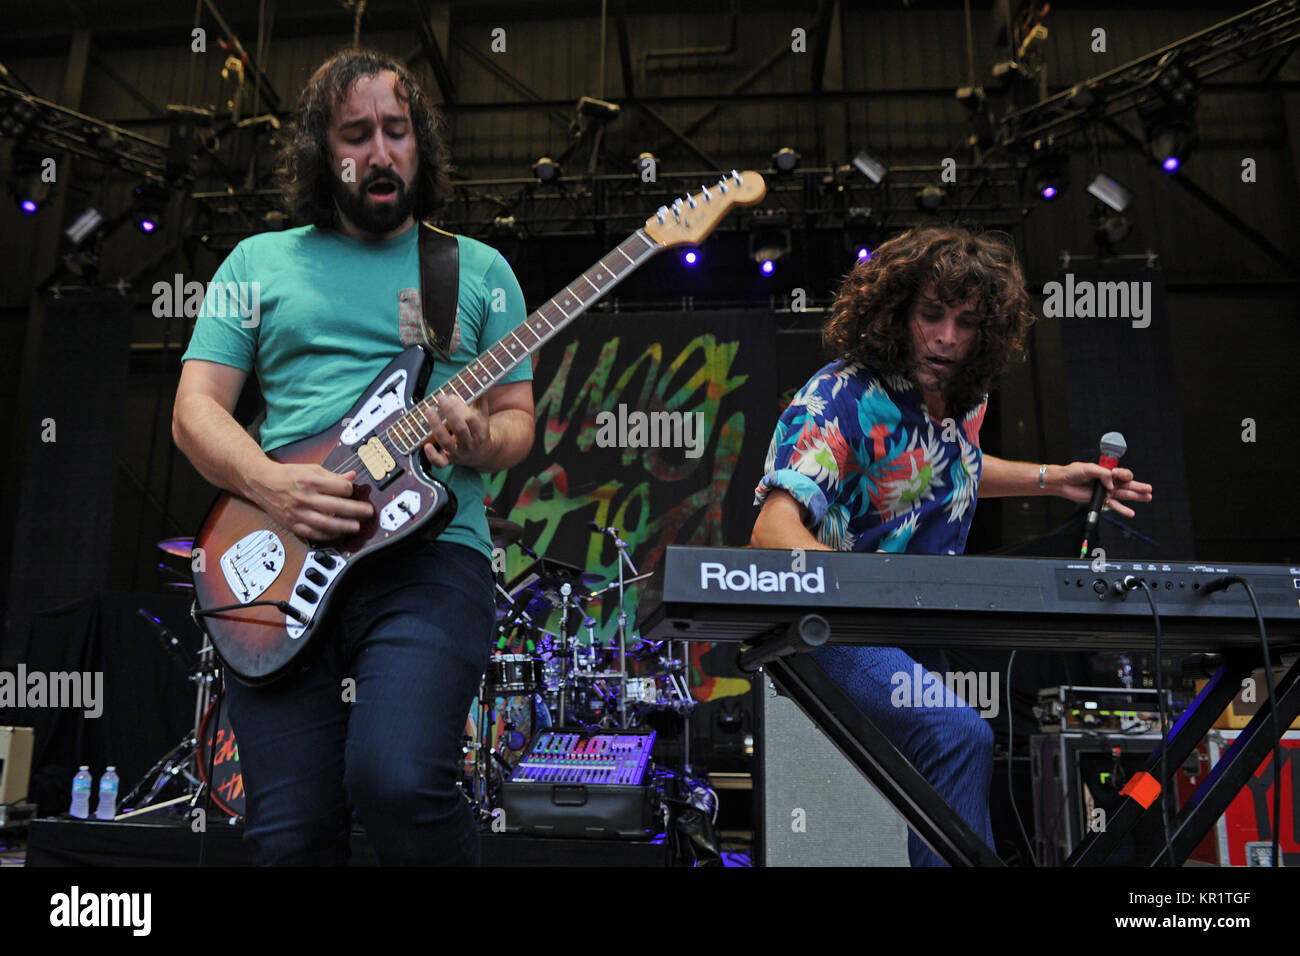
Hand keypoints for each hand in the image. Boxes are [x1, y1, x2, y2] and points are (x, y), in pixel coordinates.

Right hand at [247, 461, 372, 541]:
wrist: (261, 482)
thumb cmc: (287, 475)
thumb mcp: (311, 469)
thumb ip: (332, 475)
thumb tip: (351, 476)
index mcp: (310, 481)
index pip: (338, 488)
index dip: (350, 490)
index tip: (353, 491)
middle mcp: (304, 497)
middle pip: (334, 506)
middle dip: (354, 510)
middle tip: (368, 512)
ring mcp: (298, 512)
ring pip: (324, 523)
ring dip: (342, 526)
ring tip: (356, 527)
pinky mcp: (293, 524)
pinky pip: (312, 533)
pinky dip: (326, 535)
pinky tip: (337, 534)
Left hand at [422, 393, 494, 469]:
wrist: (484, 454)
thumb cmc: (480, 430)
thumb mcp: (483, 415)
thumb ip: (481, 398)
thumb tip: (480, 376)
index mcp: (479, 431)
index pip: (470, 419)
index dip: (460, 407)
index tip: (451, 396)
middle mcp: (469, 443)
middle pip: (460, 429)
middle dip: (450, 413)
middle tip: (441, 398)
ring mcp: (459, 453)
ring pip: (447, 443)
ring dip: (437, 427)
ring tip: (429, 411)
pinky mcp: (449, 461)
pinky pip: (441, 463)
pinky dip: (433, 456)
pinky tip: (426, 446)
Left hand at [1053, 462, 1152, 518]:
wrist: (1063, 482)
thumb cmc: (1074, 472)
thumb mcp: (1089, 468)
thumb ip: (1103, 475)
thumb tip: (1111, 485)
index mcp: (1108, 471)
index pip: (1122, 473)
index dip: (1122, 474)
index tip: (1115, 473)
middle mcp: (1109, 481)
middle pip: (1127, 484)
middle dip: (1138, 486)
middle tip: (1149, 489)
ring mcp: (1106, 491)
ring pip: (1124, 494)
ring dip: (1136, 497)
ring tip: (1148, 498)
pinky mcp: (1101, 500)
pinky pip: (1114, 505)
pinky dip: (1122, 509)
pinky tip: (1131, 513)